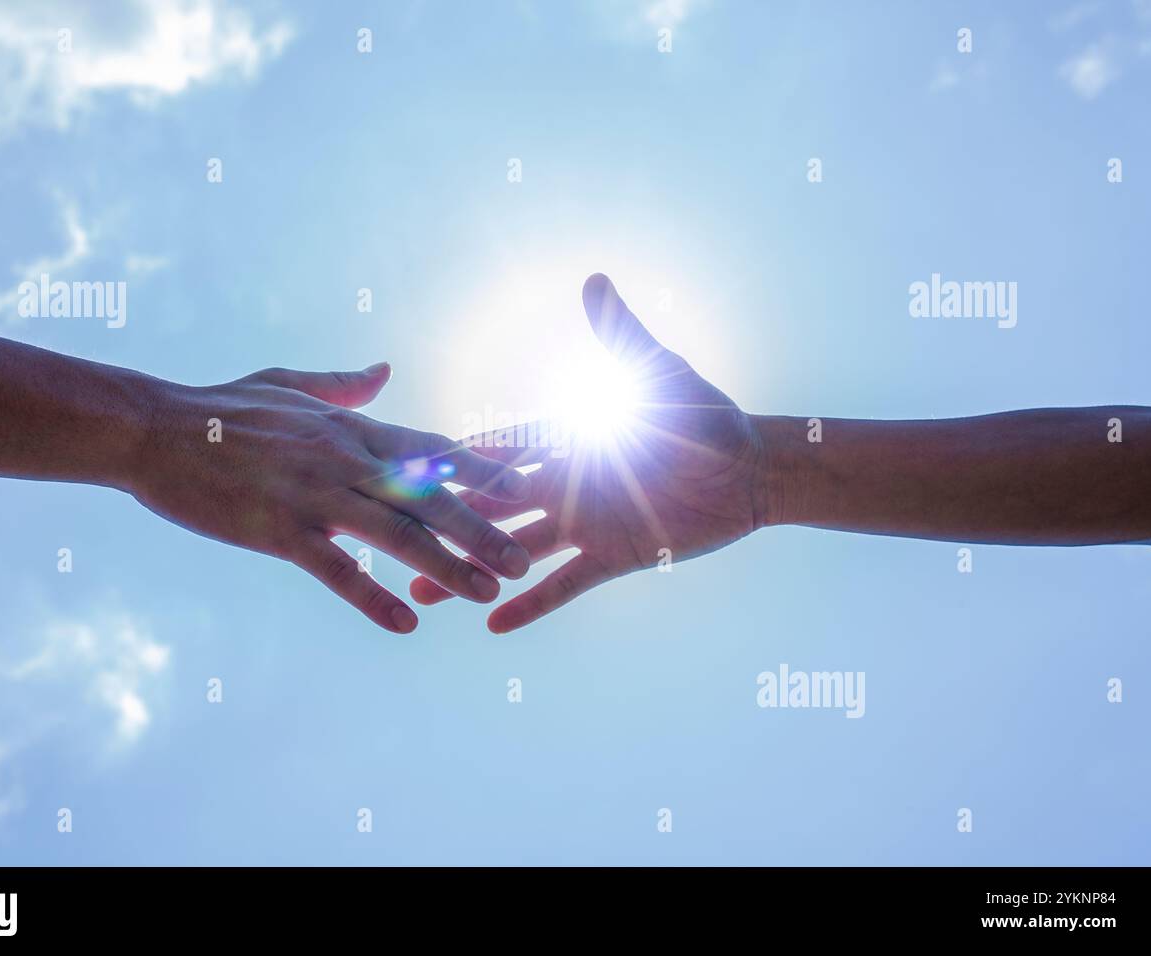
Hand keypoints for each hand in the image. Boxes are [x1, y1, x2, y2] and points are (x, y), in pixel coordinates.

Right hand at [128, 363, 532, 632]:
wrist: (156, 430)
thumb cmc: (222, 408)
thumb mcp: (289, 384)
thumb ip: (344, 385)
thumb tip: (385, 371)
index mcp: (351, 428)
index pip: (431, 450)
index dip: (483, 470)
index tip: (528, 485)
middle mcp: (344, 460)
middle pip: (429, 497)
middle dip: (482, 528)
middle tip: (524, 558)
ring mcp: (313, 496)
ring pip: (395, 534)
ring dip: (446, 564)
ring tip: (486, 593)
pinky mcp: (279, 531)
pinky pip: (335, 569)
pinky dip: (371, 596)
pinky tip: (405, 623)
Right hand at [409, 274, 765, 632]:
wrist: (753, 471)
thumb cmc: (707, 415)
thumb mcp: (660, 374)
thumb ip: (621, 338)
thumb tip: (594, 282)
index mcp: (569, 441)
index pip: (503, 449)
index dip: (459, 460)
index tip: (407, 466)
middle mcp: (567, 484)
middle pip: (493, 507)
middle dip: (448, 522)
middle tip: (397, 536)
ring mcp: (585, 524)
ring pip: (514, 552)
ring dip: (472, 570)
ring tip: (426, 593)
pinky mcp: (611, 556)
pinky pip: (564, 586)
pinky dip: (531, 606)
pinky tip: (494, 623)